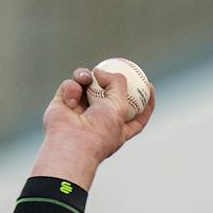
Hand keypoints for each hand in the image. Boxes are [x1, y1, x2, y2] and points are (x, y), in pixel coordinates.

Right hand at [31, 66, 153, 183]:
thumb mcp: (120, 106)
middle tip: (109, 69)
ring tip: (86, 78)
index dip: (145, 101)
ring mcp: (79, 111)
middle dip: (109, 80)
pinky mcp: (62, 104)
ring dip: (86, 76)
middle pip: (108, 94)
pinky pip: (70, 86)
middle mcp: (98, 120)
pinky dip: (71, 88)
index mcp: (117, 128)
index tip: (149, 86)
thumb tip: (100, 72)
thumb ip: (117, 82)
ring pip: (86, 83)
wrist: (71, 142)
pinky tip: (72, 98)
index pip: (136, 116)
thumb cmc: (99, 131)